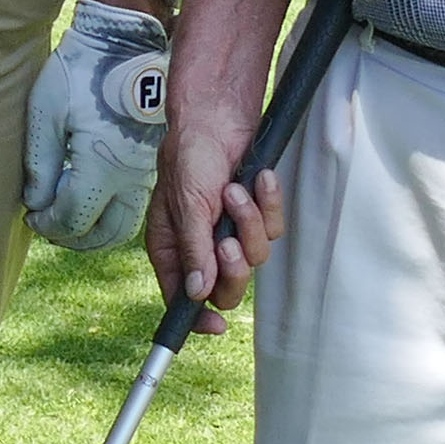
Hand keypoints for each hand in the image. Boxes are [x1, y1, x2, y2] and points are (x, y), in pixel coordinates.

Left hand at [24, 0, 171, 249]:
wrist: (124, 43)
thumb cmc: (80, 71)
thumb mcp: (46, 113)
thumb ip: (40, 164)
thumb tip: (36, 203)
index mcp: (102, 166)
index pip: (74, 220)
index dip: (48, 224)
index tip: (31, 216)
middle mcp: (130, 176)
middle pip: (105, 234)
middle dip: (74, 238)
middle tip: (49, 224)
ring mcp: (145, 170)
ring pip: (126, 225)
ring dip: (96, 232)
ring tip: (68, 216)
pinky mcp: (150, 161)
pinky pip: (135, 203)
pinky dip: (112, 213)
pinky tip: (90, 197)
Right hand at [143, 102, 283, 330]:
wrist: (219, 118)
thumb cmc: (191, 156)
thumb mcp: (186, 205)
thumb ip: (193, 250)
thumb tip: (195, 293)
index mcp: (172, 248)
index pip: (181, 297)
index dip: (197, 317)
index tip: (216, 325)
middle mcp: (200, 246)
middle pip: (226, 286)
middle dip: (233, 267)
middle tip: (227, 243)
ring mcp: (229, 231)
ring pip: (254, 256)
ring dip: (248, 223)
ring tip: (235, 191)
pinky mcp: (255, 215)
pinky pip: (272, 229)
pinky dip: (268, 205)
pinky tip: (259, 181)